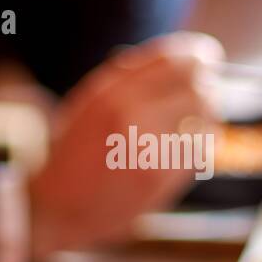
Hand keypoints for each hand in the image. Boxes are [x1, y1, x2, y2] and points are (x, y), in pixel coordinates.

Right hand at [29, 32, 222, 260]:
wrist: (54, 206)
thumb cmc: (73, 153)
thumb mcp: (89, 102)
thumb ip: (128, 79)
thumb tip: (183, 59)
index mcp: (110, 90)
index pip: (173, 58)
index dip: (198, 54)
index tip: (207, 57)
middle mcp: (128, 113)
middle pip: (197, 86)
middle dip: (206, 87)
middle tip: (206, 93)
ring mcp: (146, 146)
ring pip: (204, 119)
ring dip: (204, 118)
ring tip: (190, 125)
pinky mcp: (159, 177)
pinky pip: (197, 151)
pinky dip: (195, 147)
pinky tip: (178, 150)